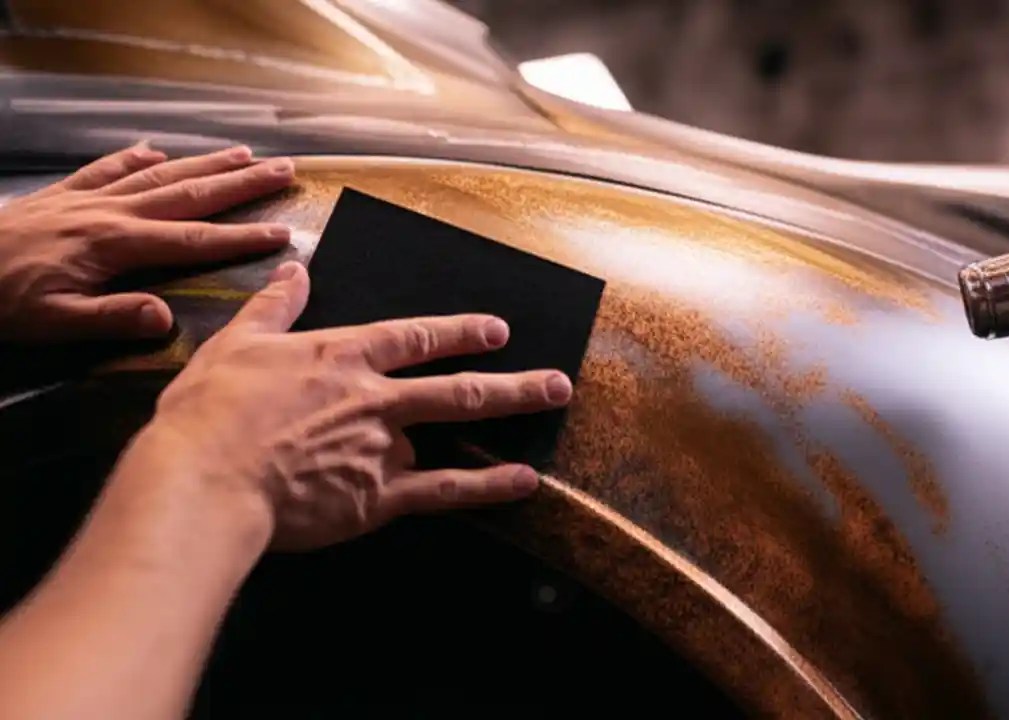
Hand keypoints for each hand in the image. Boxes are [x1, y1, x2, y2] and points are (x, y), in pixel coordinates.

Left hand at [0, 143, 294, 343]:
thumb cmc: (2, 302)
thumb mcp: (56, 321)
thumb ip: (114, 317)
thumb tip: (166, 318)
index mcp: (115, 245)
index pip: (193, 241)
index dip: (241, 238)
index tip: (282, 234)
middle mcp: (109, 212)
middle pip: (188, 194)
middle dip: (240, 184)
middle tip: (282, 171)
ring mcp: (86, 199)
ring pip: (157, 174)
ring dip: (203, 163)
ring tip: (243, 154)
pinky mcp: (61, 196)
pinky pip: (106, 169)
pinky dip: (134, 158)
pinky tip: (154, 150)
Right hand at [115, 261, 572, 550]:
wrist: (204, 480)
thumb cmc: (210, 414)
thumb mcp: (237, 344)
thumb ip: (274, 307)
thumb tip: (293, 269)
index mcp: (341, 357)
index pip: (415, 337)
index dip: (459, 331)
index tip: (495, 329)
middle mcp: (374, 398)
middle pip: (457, 383)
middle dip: (512, 379)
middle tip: (557, 378)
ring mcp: (382, 447)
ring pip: (457, 432)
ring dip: (509, 419)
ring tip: (550, 409)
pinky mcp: (378, 497)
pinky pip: (445, 490)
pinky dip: (489, 485)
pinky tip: (524, 481)